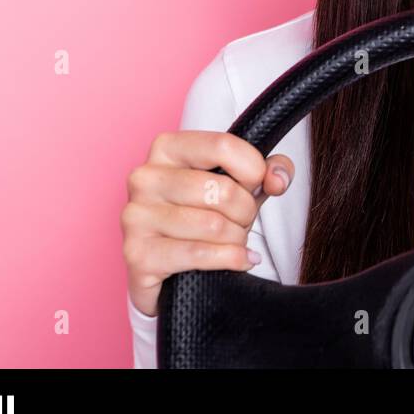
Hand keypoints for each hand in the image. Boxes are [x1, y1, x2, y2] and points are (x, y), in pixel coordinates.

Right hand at [121, 130, 295, 316]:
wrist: (170, 267)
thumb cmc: (204, 215)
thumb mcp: (241, 184)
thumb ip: (268, 170)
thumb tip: (277, 179)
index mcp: (167, 148)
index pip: (223, 146)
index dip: (253, 169)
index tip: (256, 184)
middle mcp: (145, 177)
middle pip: (222, 190)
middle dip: (246, 211)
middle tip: (242, 221)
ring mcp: (136, 216)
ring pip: (213, 225)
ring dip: (237, 238)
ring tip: (235, 241)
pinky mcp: (137, 254)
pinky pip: (199, 253)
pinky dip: (230, 259)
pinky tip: (239, 260)